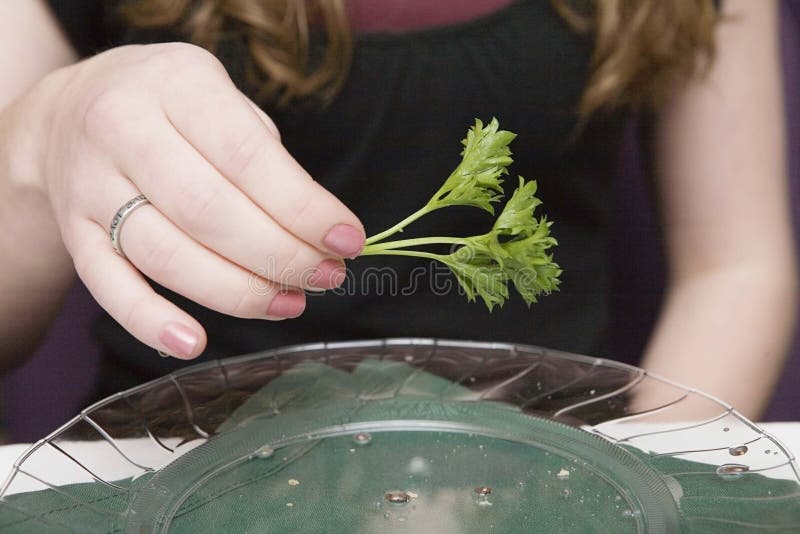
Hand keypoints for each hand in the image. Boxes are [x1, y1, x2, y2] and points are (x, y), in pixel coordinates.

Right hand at [14, 43, 363, 358]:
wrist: (73, 109)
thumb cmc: (173, 107)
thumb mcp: (221, 97)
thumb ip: (266, 155)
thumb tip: (318, 231)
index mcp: (175, 84)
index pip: (246, 156)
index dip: (303, 208)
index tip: (347, 241)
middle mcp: (122, 128)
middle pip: (209, 212)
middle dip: (280, 256)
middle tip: (326, 277)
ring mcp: (89, 184)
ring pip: (166, 256)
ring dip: (238, 293)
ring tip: (290, 303)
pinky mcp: (73, 230)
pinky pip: (107, 286)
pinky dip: (150, 322)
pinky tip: (194, 343)